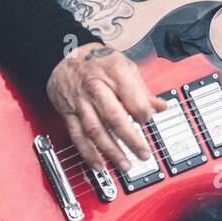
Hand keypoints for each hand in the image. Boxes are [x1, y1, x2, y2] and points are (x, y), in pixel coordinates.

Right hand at [46, 42, 167, 171]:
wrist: (61, 55)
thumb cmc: (96, 61)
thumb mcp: (123, 66)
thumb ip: (142, 90)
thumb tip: (160, 106)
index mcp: (114, 73)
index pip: (133, 99)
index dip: (144, 114)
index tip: (148, 120)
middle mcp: (95, 88)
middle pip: (114, 118)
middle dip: (131, 139)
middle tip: (144, 154)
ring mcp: (80, 102)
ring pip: (95, 130)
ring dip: (111, 151)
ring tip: (125, 165)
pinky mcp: (68, 112)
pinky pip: (77, 136)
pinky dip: (88, 153)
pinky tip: (99, 165)